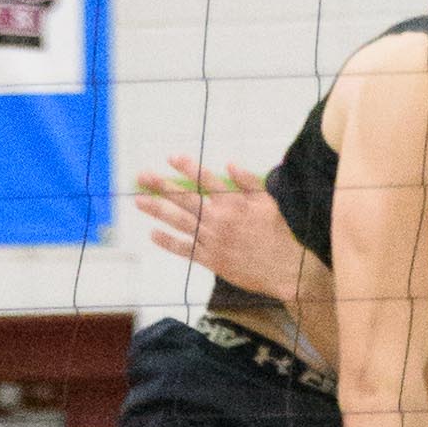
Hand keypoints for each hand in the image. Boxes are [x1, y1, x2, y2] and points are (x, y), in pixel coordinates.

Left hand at [134, 156, 307, 307]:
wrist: (287, 269)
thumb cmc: (282, 233)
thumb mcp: (269, 202)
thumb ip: (247, 182)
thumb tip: (228, 163)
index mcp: (233, 203)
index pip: (205, 180)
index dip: (187, 167)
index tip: (170, 157)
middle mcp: (219, 220)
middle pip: (184, 200)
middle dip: (161, 186)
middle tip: (143, 177)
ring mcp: (213, 241)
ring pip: (179, 222)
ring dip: (157, 210)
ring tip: (139, 201)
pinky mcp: (212, 260)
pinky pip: (185, 249)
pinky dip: (168, 242)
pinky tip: (153, 234)